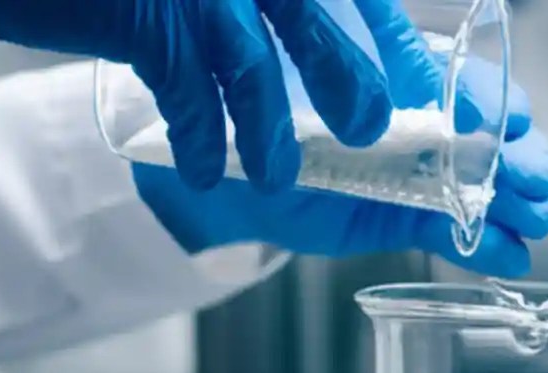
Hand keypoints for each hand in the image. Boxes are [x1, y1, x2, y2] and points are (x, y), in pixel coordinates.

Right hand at [0, 0, 392, 191]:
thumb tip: (366, 97)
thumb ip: (272, 32)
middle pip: (312, 11)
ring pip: (251, 55)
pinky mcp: (137, 10)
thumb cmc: (132, 2)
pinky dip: (201, 136)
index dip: (388, 33)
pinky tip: (209, 175)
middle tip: (371, 131)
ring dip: (271, 127)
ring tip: (282, 180)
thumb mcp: (205, 12)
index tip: (414, 90)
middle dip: (350, 75)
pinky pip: (182, 83)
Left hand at [132, 0, 547, 276]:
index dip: (497, 104)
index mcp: (420, 77)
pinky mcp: (411, 219)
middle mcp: (433, 123)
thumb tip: (428, 88)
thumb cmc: (273, 101)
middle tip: (532, 177)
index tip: (501, 121)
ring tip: (534, 219)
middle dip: (522, 158)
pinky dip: (486, 247)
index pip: (477, 86)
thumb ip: (382, 73)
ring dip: (517, 204)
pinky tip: (511, 255)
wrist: (230, 163)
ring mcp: (426, 174)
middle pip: (498, 139)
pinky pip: (456, 233)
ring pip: (487, 187)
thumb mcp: (324, 72)